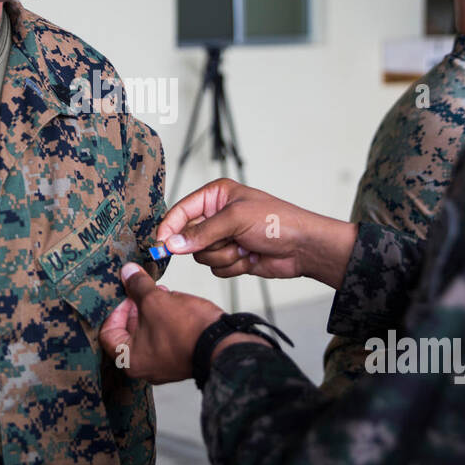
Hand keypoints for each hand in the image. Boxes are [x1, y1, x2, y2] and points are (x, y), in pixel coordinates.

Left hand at [101, 263, 263, 382]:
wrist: (224, 344)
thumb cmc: (187, 330)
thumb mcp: (155, 301)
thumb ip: (137, 286)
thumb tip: (127, 272)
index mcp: (130, 359)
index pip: (107, 333)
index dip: (114, 309)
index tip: (125, 294)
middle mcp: (144, 368)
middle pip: (127, 333)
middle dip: (134, 307)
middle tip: (141, 290)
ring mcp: (163, 365)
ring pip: (147, 334)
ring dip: (150, 312)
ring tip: (160, 293)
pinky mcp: (179, 359)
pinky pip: (163, 338)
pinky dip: (163, 321)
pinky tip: (173, 304)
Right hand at [155, 178, 355, 288]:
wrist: (303, 248)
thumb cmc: (277, 222)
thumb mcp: (236, 219)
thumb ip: (202, 232)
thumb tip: (173, 243)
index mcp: (216, 196)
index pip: (181, 211)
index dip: (170, 227)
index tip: (162, 243)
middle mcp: (216, 216)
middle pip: (188, 238)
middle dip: (209, 244)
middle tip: (228, 240)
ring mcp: (224, 238)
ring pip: (202, 256)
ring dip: (224, 256)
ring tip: (245, 247)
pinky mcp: (232, 258)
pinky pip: (216, 269)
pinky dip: (233, 266)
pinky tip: (250, 257)